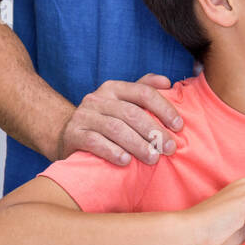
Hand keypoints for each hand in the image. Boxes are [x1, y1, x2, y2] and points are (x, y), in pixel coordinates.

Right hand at [57, 73, 182, 165]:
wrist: (66, 134)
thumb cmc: (104, 119)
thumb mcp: (122, 101)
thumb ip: (144, 88)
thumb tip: (167, 82)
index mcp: (114, 88)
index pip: (144, 92)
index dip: (164, 108)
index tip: (179, 126)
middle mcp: (98, 98)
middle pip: (131, 113)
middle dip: (154, 131)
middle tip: (169, 148)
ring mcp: (83, 115)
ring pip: (115, 128)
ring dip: (137, 144)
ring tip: (153, 158)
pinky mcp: (72, 134)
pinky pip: (94, 142)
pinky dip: (112, 151)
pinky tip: (126, 161)